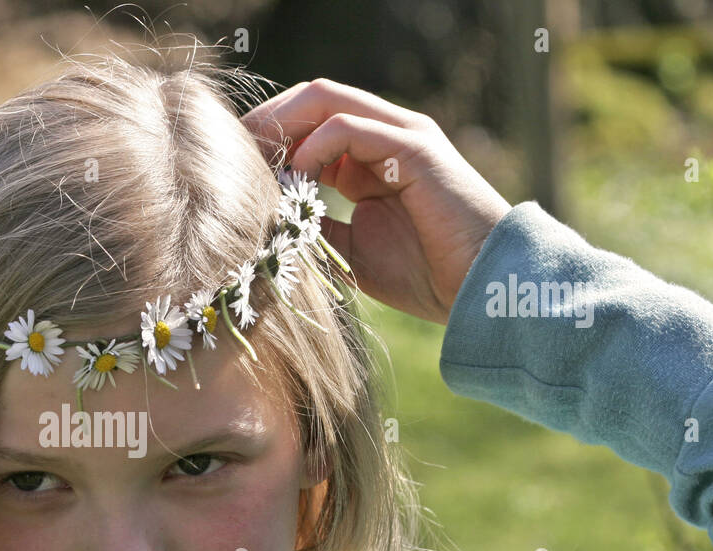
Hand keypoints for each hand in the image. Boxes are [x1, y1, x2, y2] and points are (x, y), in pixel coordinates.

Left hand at [242, 79, 511, 325]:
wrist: (481, 289)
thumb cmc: (425, 275)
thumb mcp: (351, 250)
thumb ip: (314, 226)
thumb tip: (267, 222)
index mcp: (371, 157)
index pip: (309, 123)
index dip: (268, 138)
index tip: (232, 166)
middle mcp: (387, 136)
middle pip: (312, 100)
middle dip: (267, 122)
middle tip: (231, 152)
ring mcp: (403, 136)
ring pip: (328, 100)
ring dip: (283, 125)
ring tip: (255, 159)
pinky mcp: (415, 147)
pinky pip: (351, 127)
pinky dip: (315, 146)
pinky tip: (297, 175)